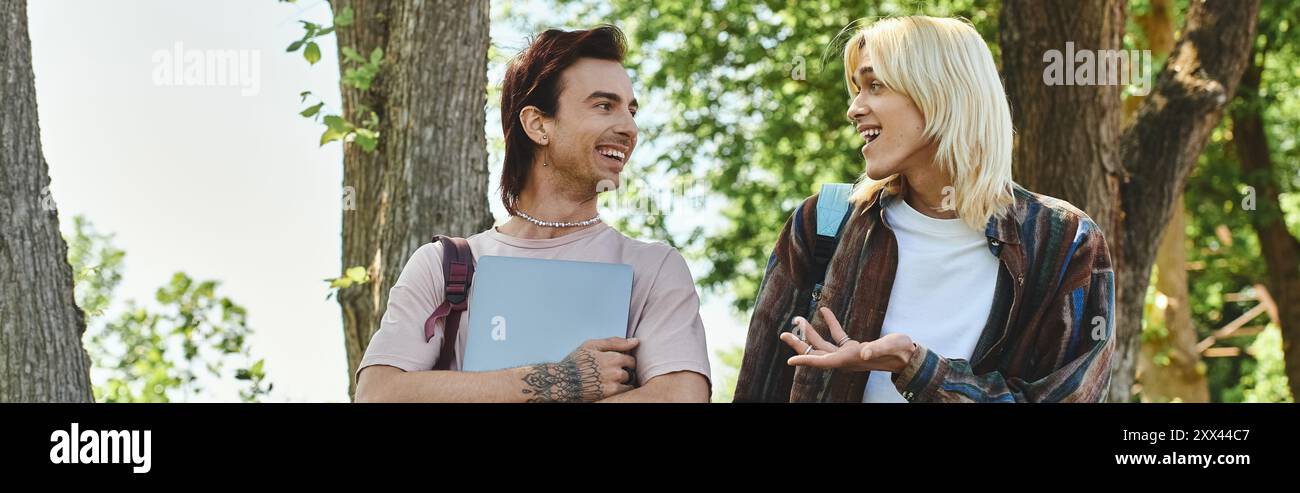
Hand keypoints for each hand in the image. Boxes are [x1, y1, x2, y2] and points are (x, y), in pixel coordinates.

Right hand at [520, 337, 638, 402]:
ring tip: (609, 380)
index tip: (618, 362)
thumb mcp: (591, 345)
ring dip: (623, 380)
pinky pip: (624, 392)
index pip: (631, 358)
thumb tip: (636, 341)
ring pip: (628, 382)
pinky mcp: (609, 395)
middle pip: (630, 371)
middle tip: (613, 372)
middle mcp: (616, 372)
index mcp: (613, 357)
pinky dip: (620, 389)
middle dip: (625, 370)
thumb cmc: (575, 362)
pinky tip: (609, 386)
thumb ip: (614, 342)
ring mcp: (613, 385)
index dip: (626, 360)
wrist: (561, 382)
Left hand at [780, 307, 915, 372]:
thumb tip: (864, 353)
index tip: (790, 362)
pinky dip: (831, 323)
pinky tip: (824, 310)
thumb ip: (877, 349)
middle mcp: (845, 358)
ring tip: (797, 319)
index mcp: (850, 359)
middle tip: (783, 335)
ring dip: (810, 333)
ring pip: (823, 345)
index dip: (806, 361)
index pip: (823, 362)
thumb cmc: (900, 351)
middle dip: (799, 344)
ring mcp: (849, 354)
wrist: (909, 355)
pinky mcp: (854, 347)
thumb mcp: (890, 346)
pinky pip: (837, 336)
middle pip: (816, 353)